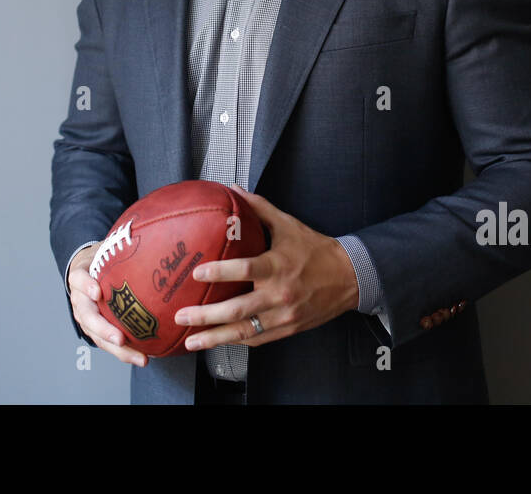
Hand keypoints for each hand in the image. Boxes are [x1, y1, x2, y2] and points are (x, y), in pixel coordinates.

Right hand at [67, 244, 148, 366]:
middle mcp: (79, 298)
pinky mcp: (94, 328)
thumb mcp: (105, 246)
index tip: (97, 291)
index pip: (79, 278)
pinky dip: (124, 352)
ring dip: (117, 350)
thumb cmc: (100, 258)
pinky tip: (144, 357)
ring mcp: (85, 316)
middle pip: (87, 316)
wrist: (85, 269)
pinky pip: (107, 342)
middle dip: (103, 330)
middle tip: (120, 338)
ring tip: (139, 358)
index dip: (86, 285)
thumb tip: (148, 226)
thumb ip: (119, 242)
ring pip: (97, 336)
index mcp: (80, 275)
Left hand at [173, 184, 358, 350]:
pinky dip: (234, 342)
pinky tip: (215, 342)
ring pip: (244, 332)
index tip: (198, 272)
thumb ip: (258, 208)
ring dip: (214, 338)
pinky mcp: (286, 330)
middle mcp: (279, 295)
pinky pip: (256, 339)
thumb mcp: (288, 225)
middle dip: (206, 316)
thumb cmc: (315, 250)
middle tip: (182, 315)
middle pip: (238, 310)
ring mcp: (283, 316)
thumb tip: (233, 189)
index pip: (246, 270)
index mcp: (278, 266)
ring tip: (190, 340)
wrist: (348, 278)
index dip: (220, 272)